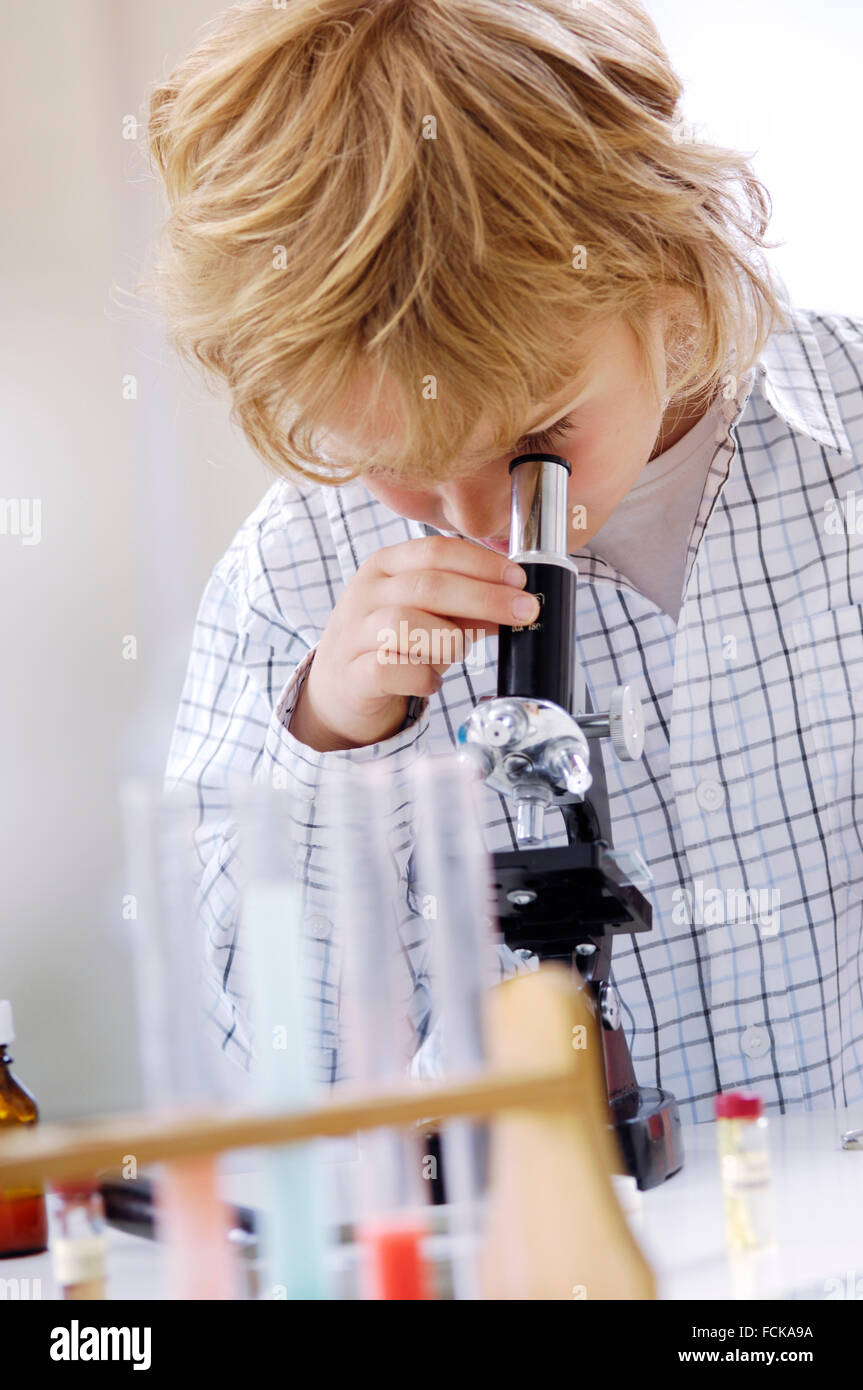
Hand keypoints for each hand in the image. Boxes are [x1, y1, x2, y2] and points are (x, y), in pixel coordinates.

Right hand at [288, 535, 539, 749]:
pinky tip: (433, 680)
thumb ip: (465, 607)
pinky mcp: (352, 674)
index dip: (482, 563)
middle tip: (522, 611)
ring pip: (406, 624)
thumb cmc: (390, 643)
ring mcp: (354, 633)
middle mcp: (366, 593)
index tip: (518, 579)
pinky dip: (423, 677)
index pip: (436, 551)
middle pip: (428, 585)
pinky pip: (392, 670)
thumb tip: (513, 604)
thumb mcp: (427, 614)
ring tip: (461, 651)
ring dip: (449, 639)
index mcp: (385, 566)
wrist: (338, 687)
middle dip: (484, 597)